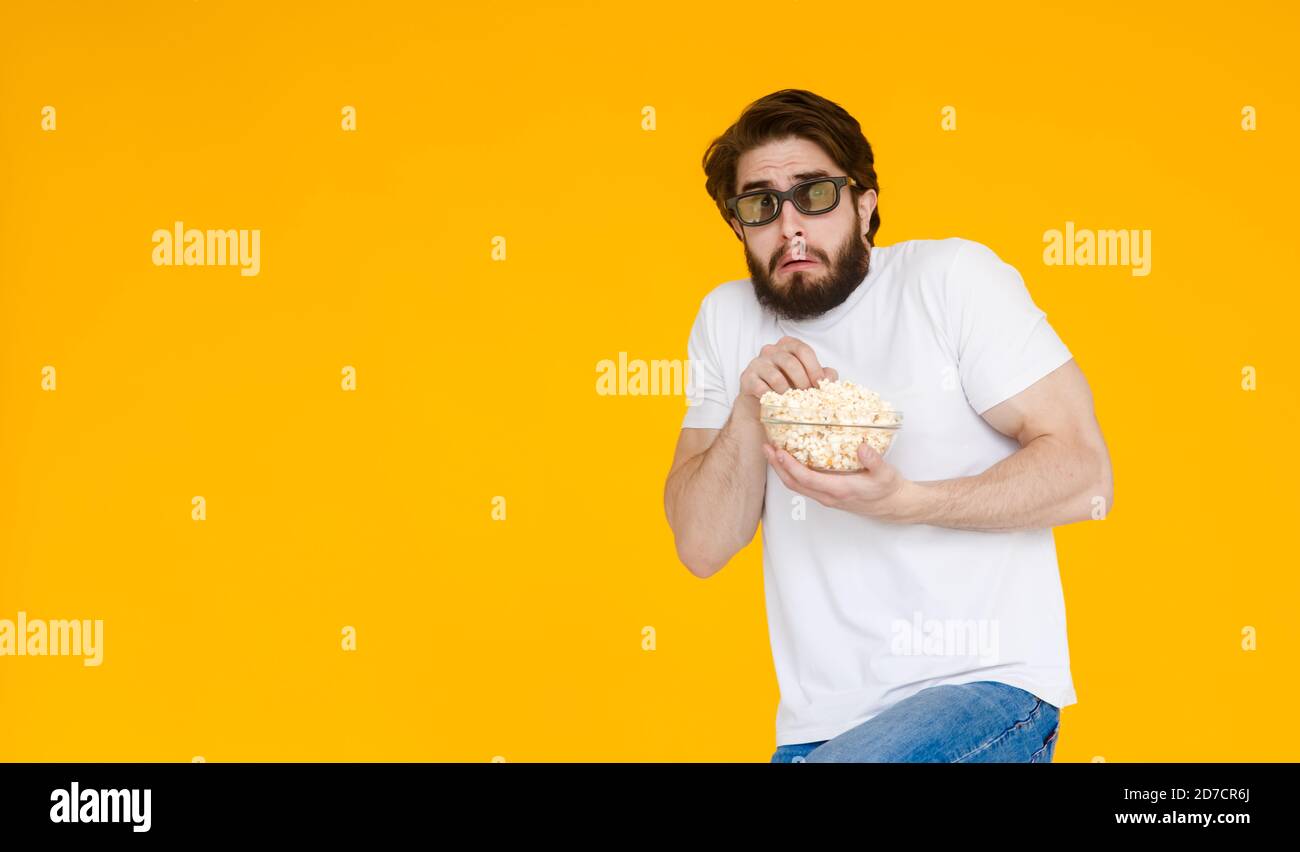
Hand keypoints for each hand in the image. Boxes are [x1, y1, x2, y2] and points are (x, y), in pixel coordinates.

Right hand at [739, 336, 837, 400]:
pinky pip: (761, 388)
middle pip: (790, 362)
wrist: (763, 401)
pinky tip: (776, 401)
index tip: (819, 384)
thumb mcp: (809, 379)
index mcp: (788, 345)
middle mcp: (771, 350)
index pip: (803, 350)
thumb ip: (823, 376)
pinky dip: (771, 397)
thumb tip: (829, 378)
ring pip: (776, 376)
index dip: (814, 368)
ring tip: (791, 400)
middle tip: (807, 395)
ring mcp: (757, 363)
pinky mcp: (747, 378)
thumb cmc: (789, 386)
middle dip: (802, 381)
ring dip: (787, 392)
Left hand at [762, 440, 915, 522]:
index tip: (779, 452)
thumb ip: (874, 461)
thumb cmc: (888, 490)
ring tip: (772, 452)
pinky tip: (790, 460)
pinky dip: (792, 472)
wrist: (894, 505)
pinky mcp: (828, 494)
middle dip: (777, 467)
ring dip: (782, 470)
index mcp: (840, 489)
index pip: (807, 479)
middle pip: (794, 483)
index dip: (791, 466)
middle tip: (766, 448)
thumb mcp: (886, 474)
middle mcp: (829, 496)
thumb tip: (862, 448)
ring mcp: (826, 497)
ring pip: (797, 485)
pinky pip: (804, 485)